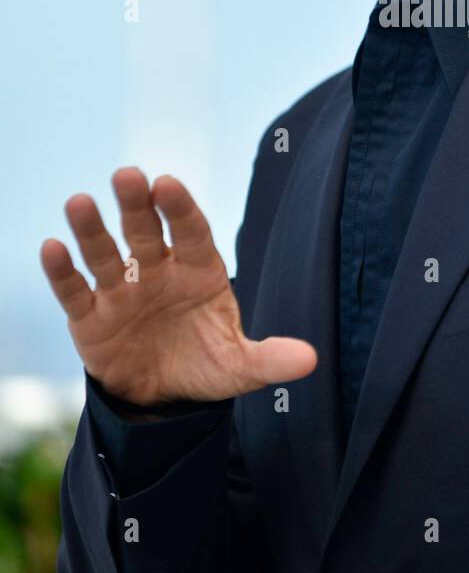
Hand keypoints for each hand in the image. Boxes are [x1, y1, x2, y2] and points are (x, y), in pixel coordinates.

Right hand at [40, 167, 317, 406]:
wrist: (163, 397)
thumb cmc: (205, 364)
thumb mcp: (239, 366)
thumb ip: (270, 359)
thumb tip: (310, 359)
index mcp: (198, 271)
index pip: (192, 232)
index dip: (180, 209)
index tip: (167, 184)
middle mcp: (158, 271)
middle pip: (146, 232)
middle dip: (136, 205)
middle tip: (128, 175)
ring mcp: (122, 292)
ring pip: (105, 254)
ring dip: (92, 229)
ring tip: (79, 202)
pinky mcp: (90, 318)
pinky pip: (75, 290)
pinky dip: (63, 271)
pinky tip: (52, 247)